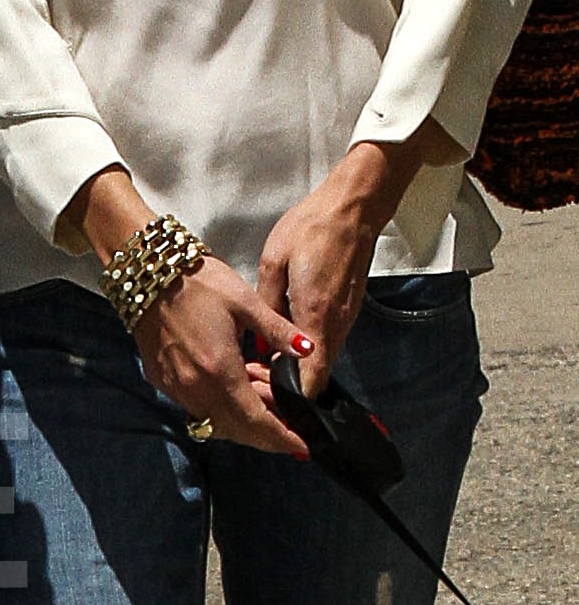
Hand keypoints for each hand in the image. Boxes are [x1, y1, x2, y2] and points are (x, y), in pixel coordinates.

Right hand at [135, 255, 309, 456]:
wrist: (146, 274)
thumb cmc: (197, 282)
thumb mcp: (245, 302)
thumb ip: (278, 332)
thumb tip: (306, 350)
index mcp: (220, 369)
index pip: (256, 421)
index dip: (281, 438)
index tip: (301, 446)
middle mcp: (194, 387)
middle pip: (236, 431)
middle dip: (265, 437)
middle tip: (289, 432)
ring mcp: (175, 386)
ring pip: (214, 423)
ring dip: (241, 423)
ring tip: (263, 404)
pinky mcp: (161, 380)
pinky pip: (196, 408)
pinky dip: (219, 409)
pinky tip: (232, 388)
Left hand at [258, 142, 409, 394]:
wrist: (352, 210)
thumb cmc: (311, 230)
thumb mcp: (273, 264)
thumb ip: (266, 308)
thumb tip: (259, 342)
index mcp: (317, 316)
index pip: (309, 380)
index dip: (284, 394)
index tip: (257, 388)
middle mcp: (336, 326)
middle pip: (315, 379)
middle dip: (284, 387)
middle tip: (252, 377)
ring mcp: (346, 321)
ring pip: (320, 363)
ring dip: (293, 371)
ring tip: (259, 363)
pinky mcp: (347, 312)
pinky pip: (325, 346)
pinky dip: (304, 355)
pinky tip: (278, 344)